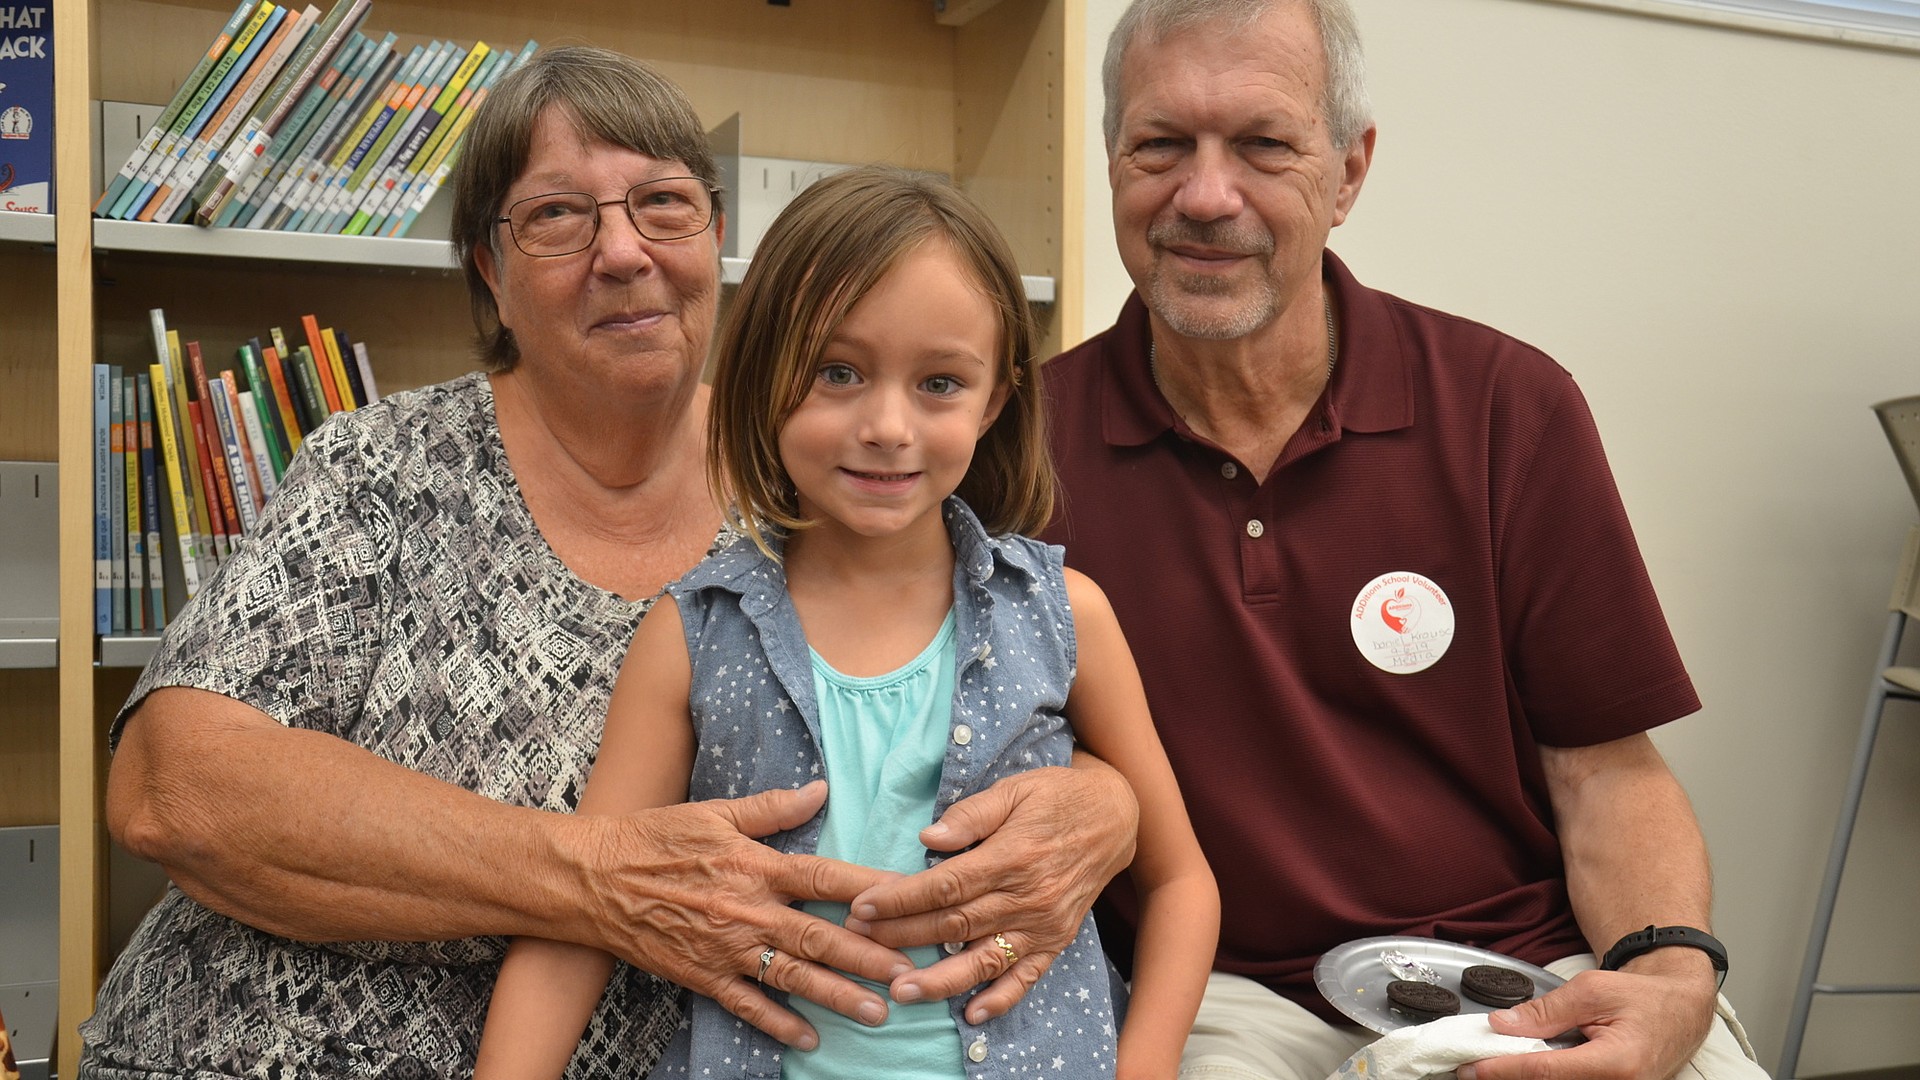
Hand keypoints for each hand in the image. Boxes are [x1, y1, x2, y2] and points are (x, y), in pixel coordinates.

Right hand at [577, 782, 912, 1048]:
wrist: (590, 879)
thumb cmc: (652, 838)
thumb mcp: (714, 812)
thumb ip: (772, 807)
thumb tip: (822, 788)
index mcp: (756, 865)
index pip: (826, 876)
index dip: (869, 888)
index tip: (908, 898)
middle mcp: (749, 910)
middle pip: (821, 935)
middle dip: (869, 956)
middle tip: (910, 971)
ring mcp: (726, 948)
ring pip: (794, 975)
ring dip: (838, 995)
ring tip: (878, 1011)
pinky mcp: (702, 975)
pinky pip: (748, 1005)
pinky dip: (779, 1023)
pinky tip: (810, 1038)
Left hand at [844, 763, 1137, 1022]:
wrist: (1115, 817)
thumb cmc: (1056, 797)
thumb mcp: (1014, 789)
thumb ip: (971, 815)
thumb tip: (929, 838)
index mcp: (1011, 856)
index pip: (945, 885)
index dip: (901, 898)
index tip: (863, 906)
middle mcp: (1026, 896)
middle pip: (954, 923)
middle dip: (903, 936)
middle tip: (860, 944)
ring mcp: (1042, 924)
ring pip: (984, 958)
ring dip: (941, 980)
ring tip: (902, 992)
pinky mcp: (1056, 940)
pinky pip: (1026, 977)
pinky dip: (1000, 999)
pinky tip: (971, 1014)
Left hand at [1460, 952, 1718, 1079]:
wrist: (1680, 1013)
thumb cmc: (1643, 999)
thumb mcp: (1592, 990)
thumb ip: (1546, 1011)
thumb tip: (1503, 1024)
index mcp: (1618, 1063)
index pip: (1547, 1072)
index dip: (1504, 1070)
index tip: (1472, 1067)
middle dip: (1509, 1078)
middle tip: (1473, 1068)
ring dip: (1524, 1078)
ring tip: (1496, 1064)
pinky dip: (1545, 1078)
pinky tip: (1523, 1068)